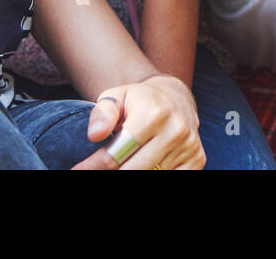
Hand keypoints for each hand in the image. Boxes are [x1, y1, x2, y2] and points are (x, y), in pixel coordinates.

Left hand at [74, 73, 204, 169]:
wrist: (176, 98)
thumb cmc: (138, 100)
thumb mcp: (116, 97)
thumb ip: (102, 113)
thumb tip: (95, 135)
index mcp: (154, 113)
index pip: (117, 155)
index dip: (94, 167)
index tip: (78, 170)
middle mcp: (176, 129)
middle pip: (132, 170)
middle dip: (111, 172)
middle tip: (99, 168)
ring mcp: (189, 146)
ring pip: (150, 176)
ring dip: (132, 171)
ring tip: (124, 162)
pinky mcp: (197, 160)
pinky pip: (169, 179)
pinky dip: (153, 174)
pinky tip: (144, 164)